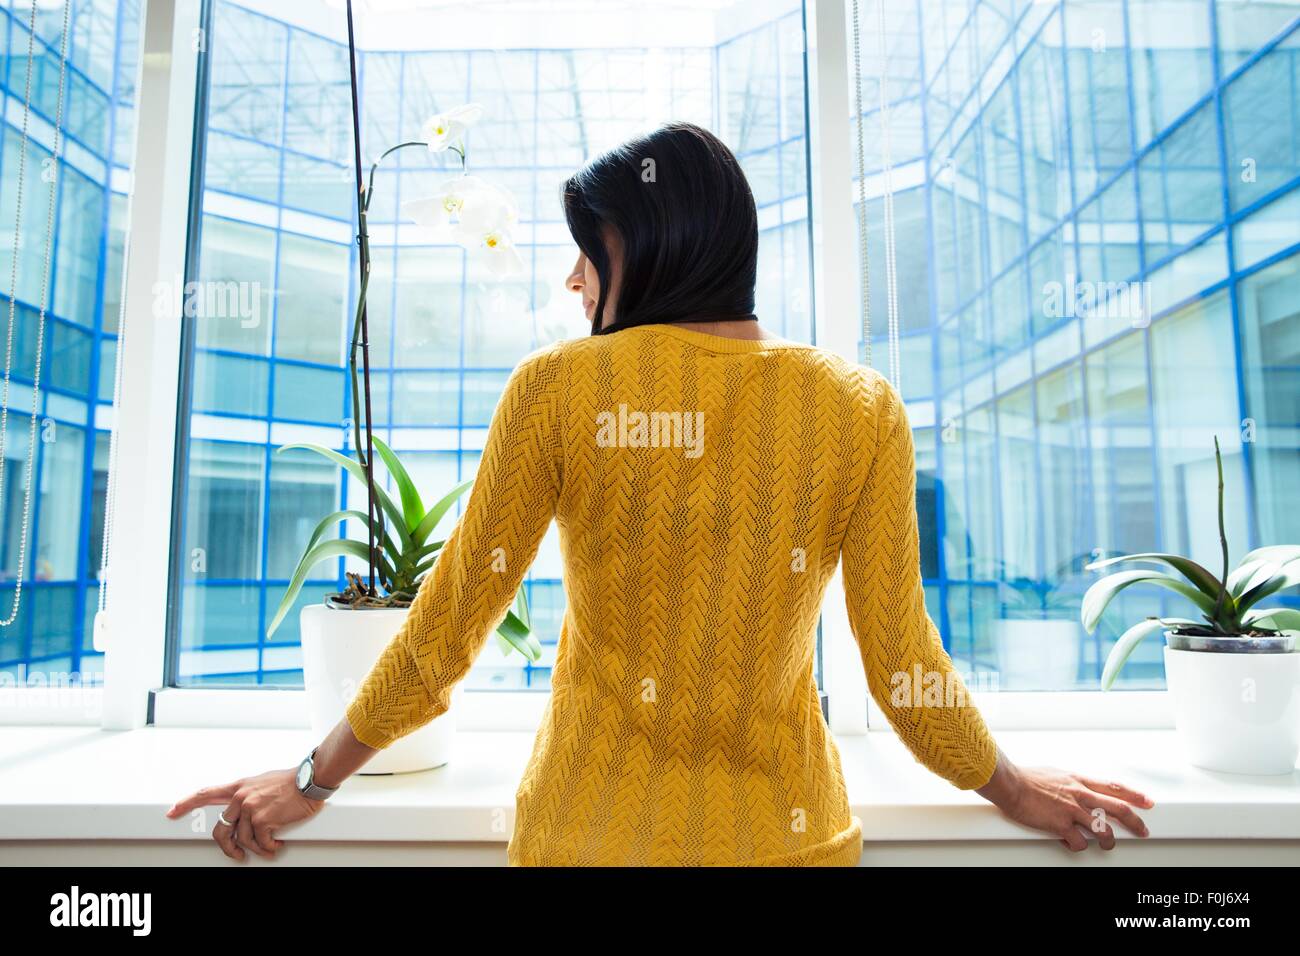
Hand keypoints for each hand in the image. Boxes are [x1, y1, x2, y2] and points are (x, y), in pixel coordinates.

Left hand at [166, 769, 323, 860]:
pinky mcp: (263, 820)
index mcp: (239, 787)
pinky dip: (269, 848)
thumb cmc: (291, 782)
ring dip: (255, 848)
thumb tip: (243, 808)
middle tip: (236, 853)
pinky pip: (260, 843)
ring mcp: (250, 809)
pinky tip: (276, 844)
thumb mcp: (262, 782)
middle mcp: (241, 798)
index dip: (186, 803)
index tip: (172, 811)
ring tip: (267, 846)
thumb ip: (247, 794)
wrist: (309, 781)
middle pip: (220, 829)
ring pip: (243, 839)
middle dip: (227, 847)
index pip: (205, 793)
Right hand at [978, 757, 1153, 850]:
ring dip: (1110, 841)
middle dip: (1135, 821)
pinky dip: (1080, 846)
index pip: (1114, 787)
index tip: (1146, 801)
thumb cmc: (1026, 778)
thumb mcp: (1055, 773)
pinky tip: (1074, 845)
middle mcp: (1080, 794)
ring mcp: (1072, 810)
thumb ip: (1068, 782)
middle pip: (1118, 808)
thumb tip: (1072, 787)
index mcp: (1079, 780)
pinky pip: (1079, 842)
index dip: (1134, 795)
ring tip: (1108, 845)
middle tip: (1143, 830)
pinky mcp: (1061, 824)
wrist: (1010, 783)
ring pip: (1104, 828)